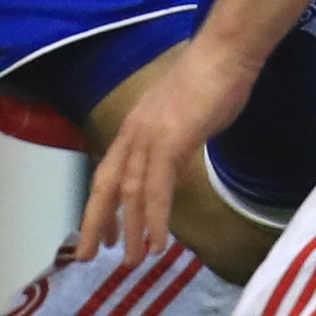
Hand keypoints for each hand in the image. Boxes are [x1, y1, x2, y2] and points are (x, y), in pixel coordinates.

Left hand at [73, 37, 256, 260]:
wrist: (224, 53)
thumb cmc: (211, 80)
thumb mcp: (182, 117)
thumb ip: (172, 141)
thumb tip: (173, 162)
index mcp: (134, 128)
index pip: (108, 174)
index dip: (102, 207)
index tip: (102, 236)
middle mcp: (133, 134)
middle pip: (106, 186)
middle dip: (96, 224)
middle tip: (90, 257)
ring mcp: (149, 137)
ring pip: (130, 193)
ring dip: (131, 230)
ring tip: (133, 261)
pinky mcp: (170, 141)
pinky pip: (156, 188)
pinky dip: (154, 218)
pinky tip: (157, 242)